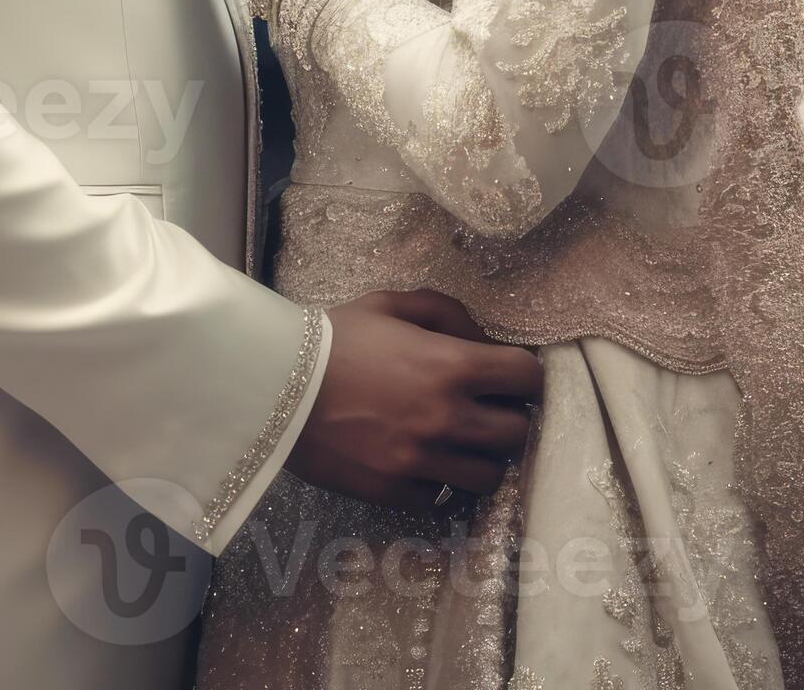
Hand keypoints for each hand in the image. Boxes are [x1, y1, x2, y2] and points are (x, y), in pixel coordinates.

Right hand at [286, 290, 542, 515]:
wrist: (276, 387)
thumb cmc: (336, 338)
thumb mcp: (390, 304)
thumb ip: (445, 313)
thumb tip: (482, 339)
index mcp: (451, 366)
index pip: (528, 378)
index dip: (526, 375)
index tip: (512, 376)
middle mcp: (447, 418)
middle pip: (517, 434)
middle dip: (509, 418)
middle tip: (488, 409)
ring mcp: (423, 462)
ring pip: (489, 476)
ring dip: (481, 456)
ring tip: (459, 441)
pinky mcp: (397, 493)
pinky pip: (443, 499)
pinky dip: (441, 483)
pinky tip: (424, 461)